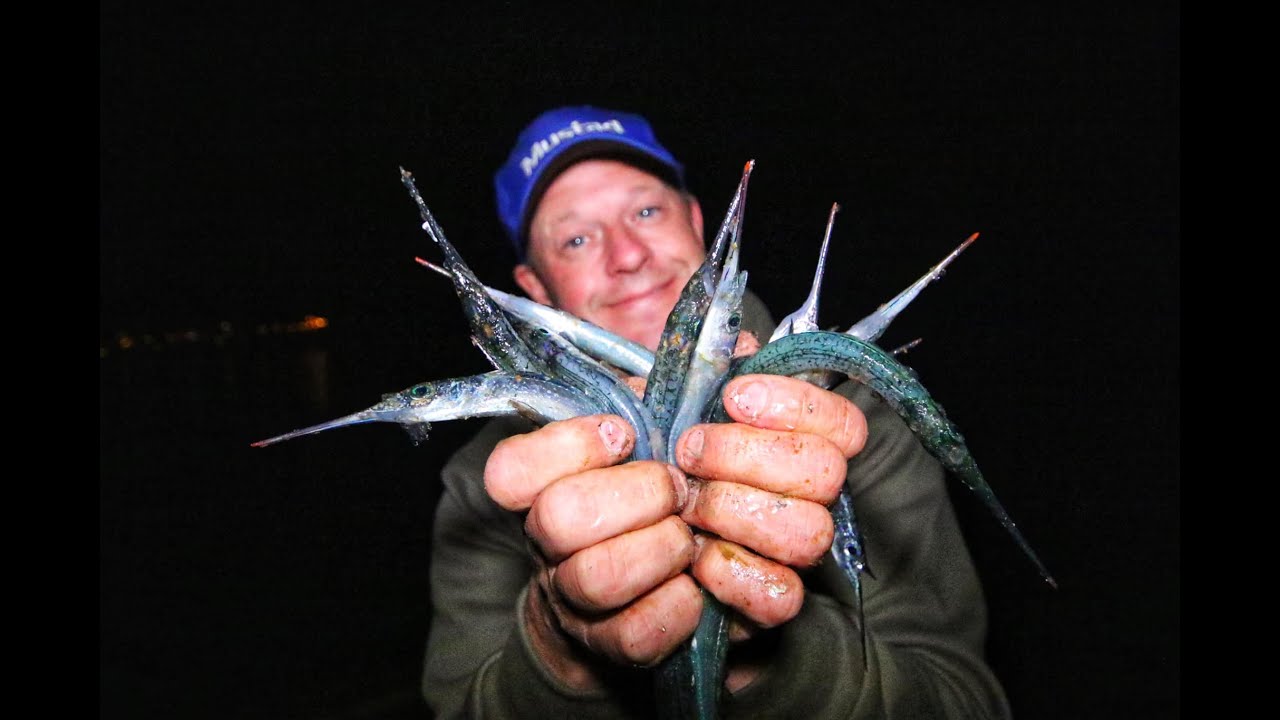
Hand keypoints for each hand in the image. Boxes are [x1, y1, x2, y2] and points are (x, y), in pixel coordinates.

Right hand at [484, 413, 701, 689]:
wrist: (636, 603)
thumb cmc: (646, 502)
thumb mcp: (641, 442)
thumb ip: (655, 401)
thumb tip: (714, 361)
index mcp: (540, 491)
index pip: (511, 469)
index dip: (569, 445)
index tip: (623, 434)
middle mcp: (546, 547)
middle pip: (560, 517)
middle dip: (637, 493)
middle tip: (676, 485)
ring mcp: (574, 602)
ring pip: (597, 577)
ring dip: (661, 547)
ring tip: (690, 534)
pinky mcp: (612, 648)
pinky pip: (636, 634)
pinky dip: (678, 605)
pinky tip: (696, 583)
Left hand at [674, 373, 867, 688]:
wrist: (606, 540)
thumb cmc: (643, 465)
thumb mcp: (659, 406)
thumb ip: (699, 373)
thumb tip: (741, 347)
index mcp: (796, 444)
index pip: (843, 423)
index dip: (797, 405)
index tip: (733, 397)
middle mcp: (808, 498)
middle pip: (826, 472)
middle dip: (747, 454)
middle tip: (688, 450)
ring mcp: (792, 554)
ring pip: (808, 532)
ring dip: (734, 509)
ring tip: (684, 503)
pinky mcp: (767, 606)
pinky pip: (781, 596)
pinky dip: (732, 573)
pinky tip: (694, 556)